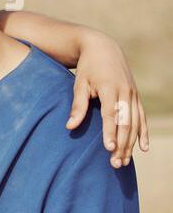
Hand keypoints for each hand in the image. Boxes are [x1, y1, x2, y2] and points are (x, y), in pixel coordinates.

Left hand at [69, 31, 147, 167]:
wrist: (104, 49)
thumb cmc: (87, 68)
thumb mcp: (79, 84)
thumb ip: (77, 105)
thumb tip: (70, 127)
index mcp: (111, 88)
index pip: (111, 115)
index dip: (111, 132)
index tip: (109, 149)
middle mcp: (126, 92)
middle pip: (126, 123)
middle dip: (122, 144)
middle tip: (115, 164)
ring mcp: (133, 95)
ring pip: (135, 123)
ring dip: (131, 144)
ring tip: (123, 162)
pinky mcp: (136, 97)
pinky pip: (142, 118)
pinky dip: (143, 133)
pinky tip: (143, 148)